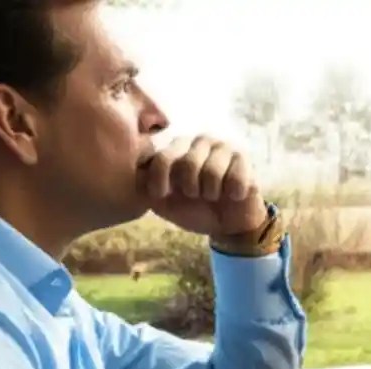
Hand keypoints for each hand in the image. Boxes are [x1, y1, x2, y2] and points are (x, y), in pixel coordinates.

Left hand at [138, 136, 267, 236]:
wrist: (228, 224)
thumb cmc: (194, 210)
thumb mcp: (163, 202)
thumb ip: (144, 187)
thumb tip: (127, 174)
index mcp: (176, 149)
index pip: (161, 157)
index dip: (159, 179)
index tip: (161, 194)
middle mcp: (198, 142)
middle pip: (187, 163)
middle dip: (190, 188)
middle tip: (195, 195)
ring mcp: (222, 146)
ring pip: (212, 171)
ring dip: (211, 192)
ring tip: (214, 195)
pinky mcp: (243, 157)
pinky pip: (234, 177)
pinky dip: (232, 194)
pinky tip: (233, 195)